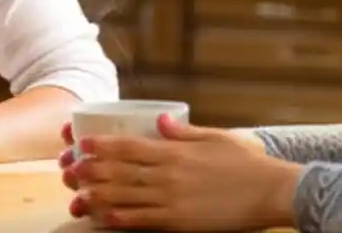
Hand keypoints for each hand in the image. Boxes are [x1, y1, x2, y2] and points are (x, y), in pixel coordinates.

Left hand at [61, 114, 301, 230]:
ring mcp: (172, 199)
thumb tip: (160, 119)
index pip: (129, 145)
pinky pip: (142, 220)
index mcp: (175, 151)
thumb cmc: (247, 163)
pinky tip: (104, 217)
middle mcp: (168, 174)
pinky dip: (120, 218)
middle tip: (70, 169)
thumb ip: (184, 131)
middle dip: (91, 170)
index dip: (101, 145)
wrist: (271, 191)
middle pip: (119, 171)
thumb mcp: (216, 137)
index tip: (81, 143)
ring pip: (125, 196)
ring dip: (98, 195)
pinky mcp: (179, 221)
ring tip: (77, 195)